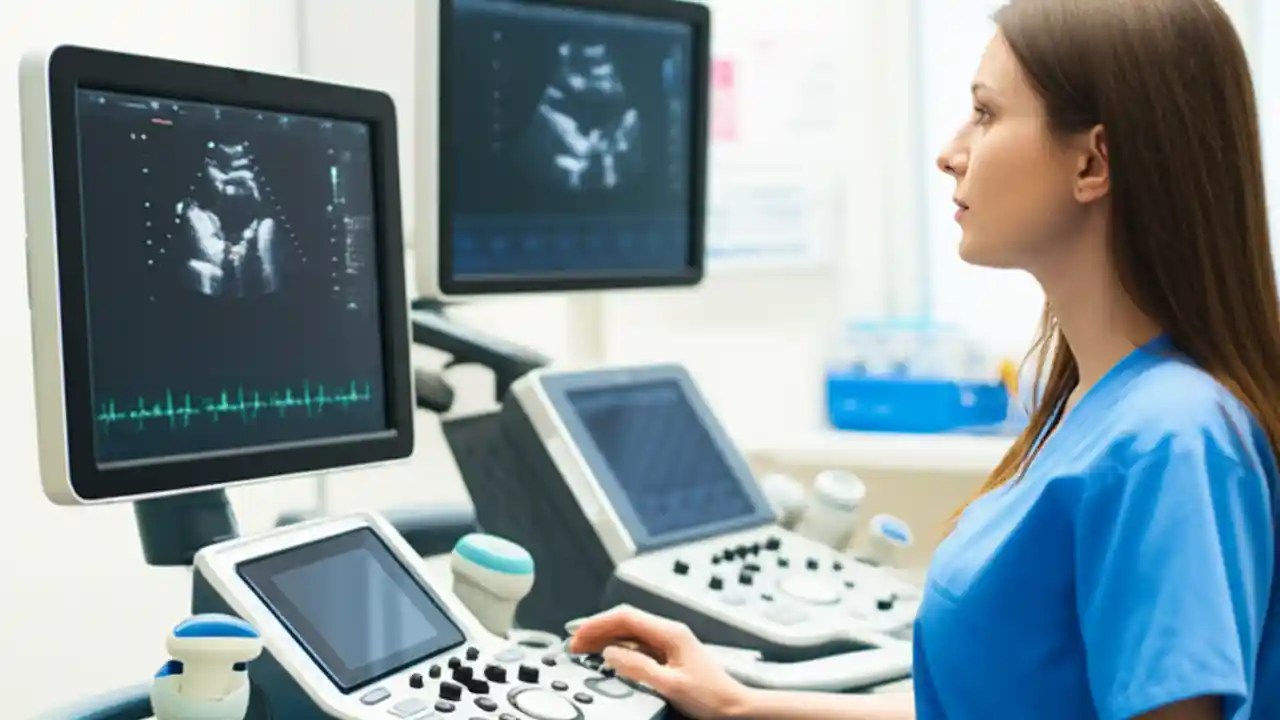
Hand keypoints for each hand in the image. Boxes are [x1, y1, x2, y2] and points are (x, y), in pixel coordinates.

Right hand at [569, 605, 753, 719]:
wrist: (735, 708)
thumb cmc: (711, 697)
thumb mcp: (670, 684)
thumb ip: (638, 667)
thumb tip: (610, 653)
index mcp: (670, 633)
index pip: (626, 617)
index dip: (598, 623)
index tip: (578, 635)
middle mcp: (669, 633)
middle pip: (625, 622)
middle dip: (597, 629)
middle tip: (574, 644)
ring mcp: (669, 644)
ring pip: (629, 634)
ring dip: (605, 639)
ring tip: (584, 650)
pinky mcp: (669, 656)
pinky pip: (637, 647)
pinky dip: (618, 650)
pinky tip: (607, 659)